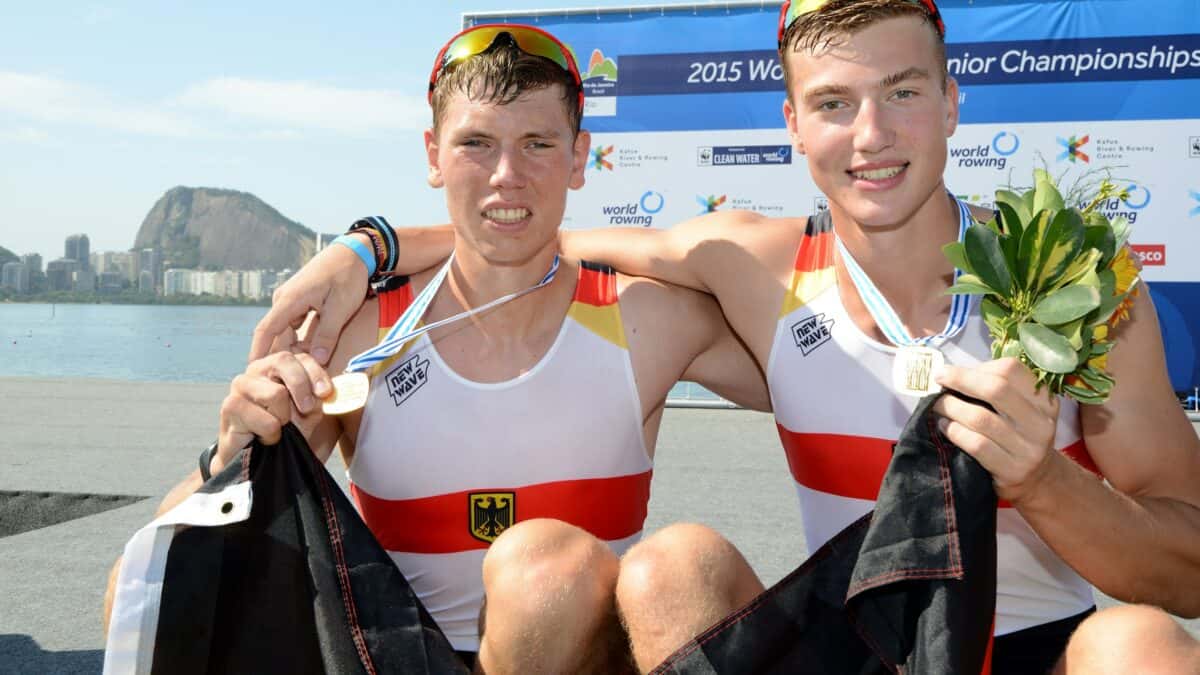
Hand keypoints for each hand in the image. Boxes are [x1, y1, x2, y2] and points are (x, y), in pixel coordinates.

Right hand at [216, 352, 331, 470]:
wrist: (257, 460)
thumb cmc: (284, 432)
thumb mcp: (308, 413)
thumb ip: (317, 399)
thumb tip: (323, 392)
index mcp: (278, 367)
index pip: (301, 357)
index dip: (316, 373)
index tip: (326, 393)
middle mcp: (257, 369)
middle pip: (283, 360)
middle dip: (301, 386)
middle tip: (305, 409)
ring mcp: (241, 385)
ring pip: (275, 393)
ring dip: (284, 418)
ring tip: (278, 428)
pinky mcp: (230, 405)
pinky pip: (266, 420)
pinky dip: (272, 434)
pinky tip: (264, 437)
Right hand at [249, 239, 369, 364]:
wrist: (354, 252)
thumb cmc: (347, 277)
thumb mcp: (340, 308)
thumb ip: (327, 335)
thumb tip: (317, 361)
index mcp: (289, 301)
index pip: (265, 331)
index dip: (258, 352)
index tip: (252, 372)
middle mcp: (284, 300)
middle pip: (276, 334)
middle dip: (279, 355)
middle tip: (285, 380)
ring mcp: (292, 299)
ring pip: (287, 330)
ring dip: (293, 347)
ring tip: (299, 371)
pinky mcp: (301, 300)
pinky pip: (295, 323)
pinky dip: (300, 337)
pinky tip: (310, 353)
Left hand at [932, 357, 1062, 503]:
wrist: (1037, 479)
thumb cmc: (1018, 435)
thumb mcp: (1021, 409)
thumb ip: (998, 389)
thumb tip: (954, 374)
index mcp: (1044, 400)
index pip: (1011, 370)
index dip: (978, 367)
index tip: (953, 370)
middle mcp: (1040, 422)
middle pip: (996, 389)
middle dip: (961, 380)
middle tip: (939, 378)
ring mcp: (1028, 448)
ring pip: (981, 418)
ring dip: (951, 407)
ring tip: (937, 405)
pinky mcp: (1012, 469)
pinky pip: (976, 444)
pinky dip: (954, 432)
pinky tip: (944, 427)